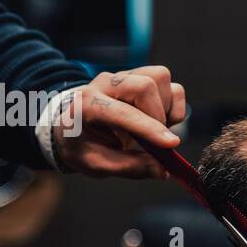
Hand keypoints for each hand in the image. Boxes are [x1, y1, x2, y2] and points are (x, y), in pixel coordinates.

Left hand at [51, 66, 186, 178]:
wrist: (74, 127)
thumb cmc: (82, 145)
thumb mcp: (97, 164)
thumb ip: (130, 167)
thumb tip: (163, 170)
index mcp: (87, 104)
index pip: (123, 112)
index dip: (149, 128)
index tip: (171, 144)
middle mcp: (106, 83)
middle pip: (144, 86)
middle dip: (158, 117)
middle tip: (156, 142)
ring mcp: (124, 76)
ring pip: (159, 78)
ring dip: (166, 108)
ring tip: (153, 129)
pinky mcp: (140, 76)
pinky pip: (168, 83)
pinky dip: (173, 103)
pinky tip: (159, 120)